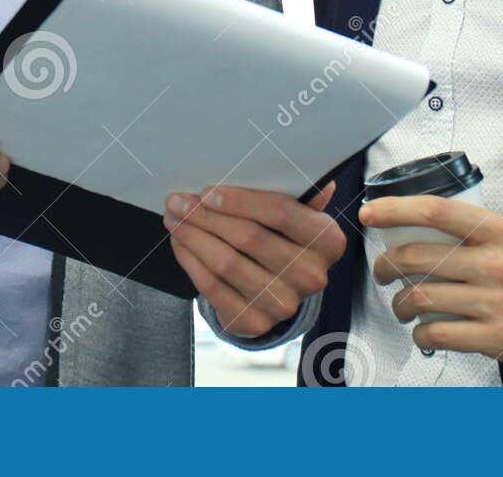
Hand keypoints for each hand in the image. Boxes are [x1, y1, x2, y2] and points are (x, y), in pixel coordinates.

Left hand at [164, 182, 345, 338]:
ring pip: (226, 262)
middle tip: (178, 201)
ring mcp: (284, 303)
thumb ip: (299, 195)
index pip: (281, 214)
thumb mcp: (298, 216)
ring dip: (193, 236)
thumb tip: (317, 181)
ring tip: (174, 218)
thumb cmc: (285, 240)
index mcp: (328, 240)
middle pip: (248, 237)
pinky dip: (191, 261)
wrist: (279, 292)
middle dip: (206, 216)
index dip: (240, 202)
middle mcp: (311, 275)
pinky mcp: (256, 322)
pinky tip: (180, 243)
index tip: (206, 193)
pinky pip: (213, 287)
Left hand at [361, 194, 502, 377]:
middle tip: (383, 271)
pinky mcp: (496, 338)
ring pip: (421, 298)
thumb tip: (427, 228)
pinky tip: (423, 333)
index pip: (436, 211)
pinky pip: (438, 334)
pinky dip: (420, 335)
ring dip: (401, 304)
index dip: (394, 209)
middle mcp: (496, 263)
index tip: (370, 214)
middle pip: (416, 257)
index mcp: (500, 232)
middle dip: (386, 266)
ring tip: (403, 306)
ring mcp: (495, 302)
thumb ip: (479, 233)